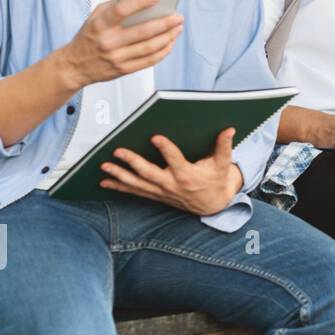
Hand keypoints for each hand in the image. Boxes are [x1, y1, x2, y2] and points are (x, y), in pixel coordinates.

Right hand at [57, 0, 183, 88]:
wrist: (74, 65)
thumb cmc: (89, 37)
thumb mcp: (95, 17)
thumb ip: (115, 6)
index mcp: (100, 25)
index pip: (121, 10)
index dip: (140, 2)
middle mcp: (108, 41)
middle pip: (143, 31)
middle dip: (165, 22)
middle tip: (178, 16)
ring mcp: (117, 57)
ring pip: (150, 47)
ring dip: (169, 36)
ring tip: (177, 27)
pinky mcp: (124, 69)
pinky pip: (150, 60)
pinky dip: (164, 50)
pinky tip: (170, 42)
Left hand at [100, 127, 243, 215]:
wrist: (213, 205)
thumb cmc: (216, 181)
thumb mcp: (224, 164)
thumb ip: (224, 146)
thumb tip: (229, 129)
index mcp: (187, 175)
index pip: (175, 160)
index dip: (165, 148)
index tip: (155, 137)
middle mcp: (171, 184)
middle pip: (148, 173)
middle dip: (132, 162)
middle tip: (118, 151)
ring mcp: (161, 191)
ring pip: (137, 184)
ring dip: (120, 175)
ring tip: (105, 166)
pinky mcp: (156, 195)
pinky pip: (135, 192)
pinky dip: (119, 187)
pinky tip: (105, 182)